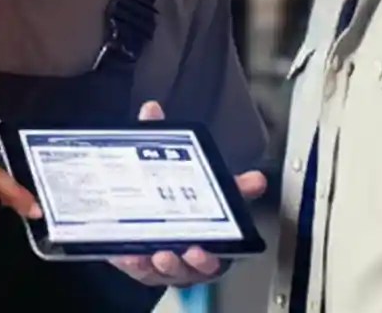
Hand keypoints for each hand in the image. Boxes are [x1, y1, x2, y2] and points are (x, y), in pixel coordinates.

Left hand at [108, 101, 267, 287]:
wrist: (130, 219)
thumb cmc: (161, 197)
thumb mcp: (161, 167)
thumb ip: (158, 142)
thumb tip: (150, 110)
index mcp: (210, 221)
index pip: (234, 207)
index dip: (242, 191)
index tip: (252, 182)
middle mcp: (197, 246)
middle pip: (209, 259)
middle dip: (205, 258)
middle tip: (197, 249)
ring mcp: (173, 262)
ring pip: (177, 272)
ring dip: (172, 265)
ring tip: (163, 253)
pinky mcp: (145, 269)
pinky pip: (143, 272)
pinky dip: (137, 265)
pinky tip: (129, 255)